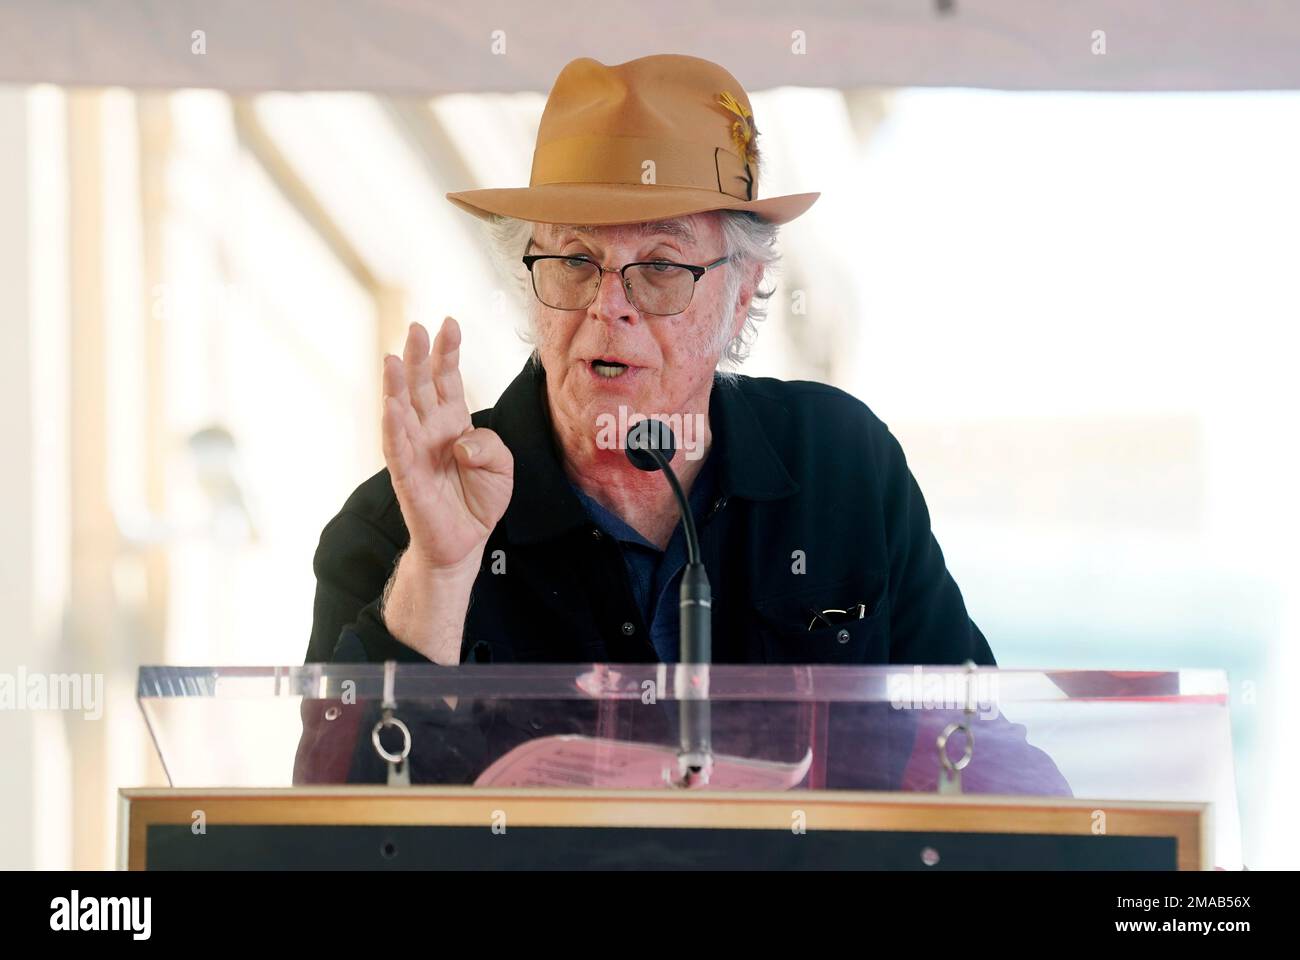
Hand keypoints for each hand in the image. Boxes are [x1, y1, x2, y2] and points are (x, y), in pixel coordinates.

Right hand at [381, 318, 513, 571]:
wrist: (466, 540)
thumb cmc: (480, 499)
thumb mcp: (503, 466)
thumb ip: (490, 446)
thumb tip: (460, 442)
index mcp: (453, 421)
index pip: (447, 379)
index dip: (447, 352)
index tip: (450, 323)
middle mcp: (429, 429)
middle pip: (420, 385)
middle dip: (418, 356)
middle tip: (416, 327)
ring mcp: (415, 450)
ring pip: (401, 410)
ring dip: (395, 385)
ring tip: (393, 358)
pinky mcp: (406, 477)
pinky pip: (397, 449)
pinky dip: (393, 428)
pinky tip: (391, 407)